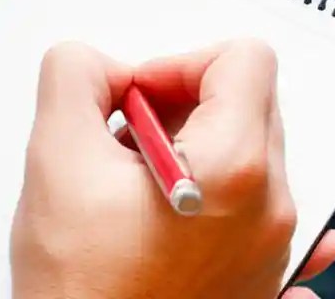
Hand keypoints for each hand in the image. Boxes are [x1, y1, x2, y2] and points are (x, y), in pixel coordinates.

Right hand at [10, 40, 334, 298]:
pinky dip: (232, 198)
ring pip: (254, 152)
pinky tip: (194, 214)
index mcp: (237, 166)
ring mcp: (277, 241)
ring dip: (199, 151)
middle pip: (252, 103)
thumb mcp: (57, 163)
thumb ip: (75, 82)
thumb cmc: (81, 290)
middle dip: (188, 107)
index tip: (140, 99)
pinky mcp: (269, 271)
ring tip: (140, 188)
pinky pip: (269, 210)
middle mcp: (274, 202)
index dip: (183, 64)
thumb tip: (97, 62)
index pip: (247, 59)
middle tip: (129, 142)